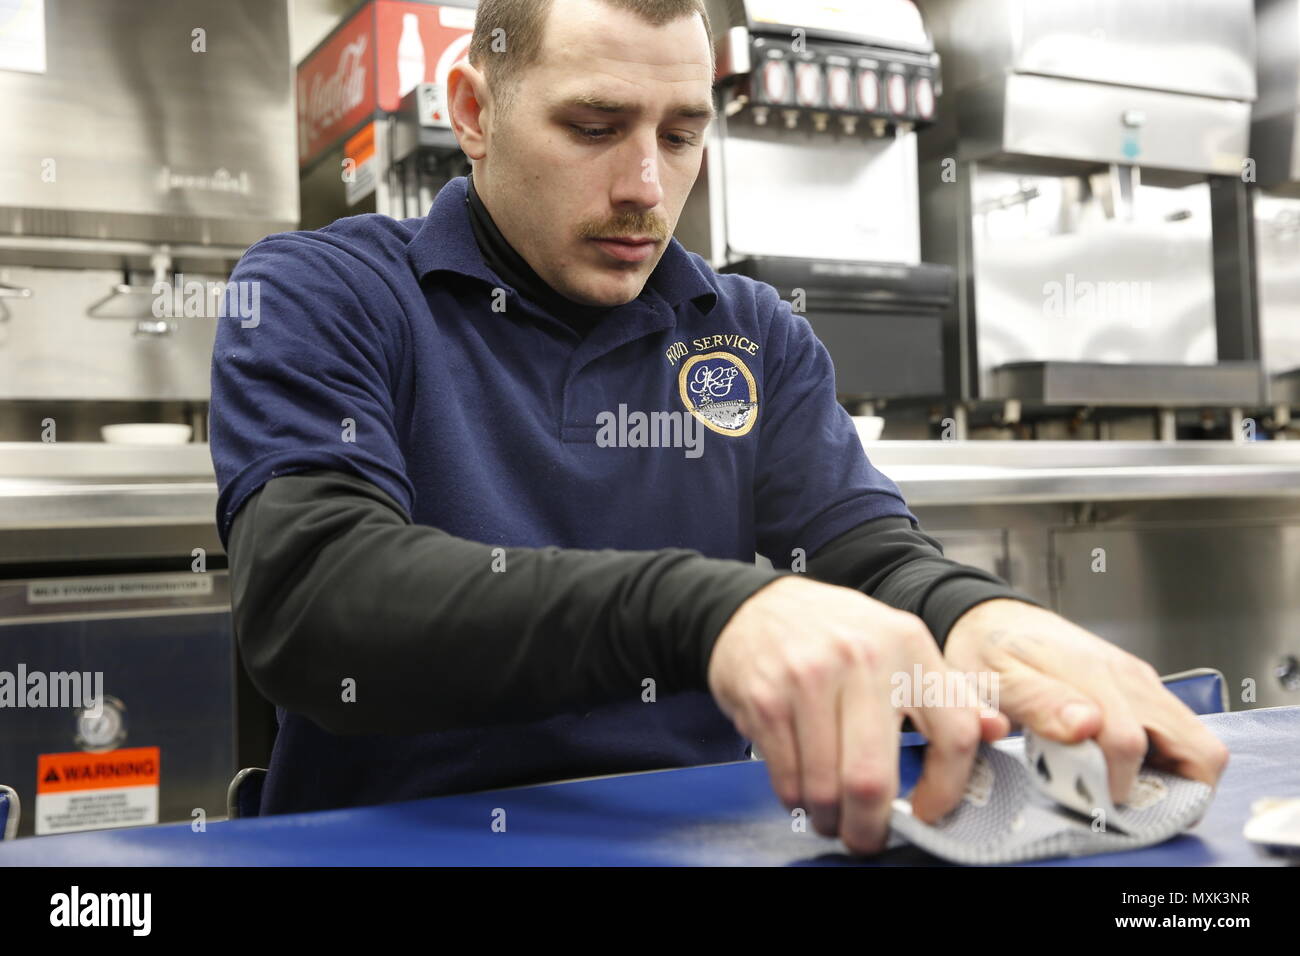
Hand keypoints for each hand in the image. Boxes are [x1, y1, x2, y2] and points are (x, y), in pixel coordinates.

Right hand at [707, 576, 1009, 853]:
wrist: (755, 606)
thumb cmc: (833, 632)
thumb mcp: (899, 644)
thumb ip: (947, 690)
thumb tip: (996, 730)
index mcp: (908, 644)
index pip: (953, 734)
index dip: (946, 790)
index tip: (929, 811)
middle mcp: (862, 658)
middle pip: (872, 778)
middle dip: (869, 828)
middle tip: (866, 837)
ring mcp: (808, 678)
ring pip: (824, 787)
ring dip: (828, 818)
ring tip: (831, 815)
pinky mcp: (766, 698)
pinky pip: (787, 777)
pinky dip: (795, 799)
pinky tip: (801, 790)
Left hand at [943, 599, 1229, 804]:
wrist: (994, 616)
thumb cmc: (990, 650)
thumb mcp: (996, 678)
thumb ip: (1038, 702)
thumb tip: (1087, 726)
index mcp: (1092, 676)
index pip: (1129, 742)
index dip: (1117, 784)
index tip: (1093, 801)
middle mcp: (1129, 678)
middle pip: (1198, 746)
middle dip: (1177, 790)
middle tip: (1128, 806)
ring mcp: (1141, 681)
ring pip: (1197, 741)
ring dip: (1175, 775)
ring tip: (1124, 787)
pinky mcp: (1142, 686)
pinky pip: (1178, 731)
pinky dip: (1166, 760)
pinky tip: (1120, 766)